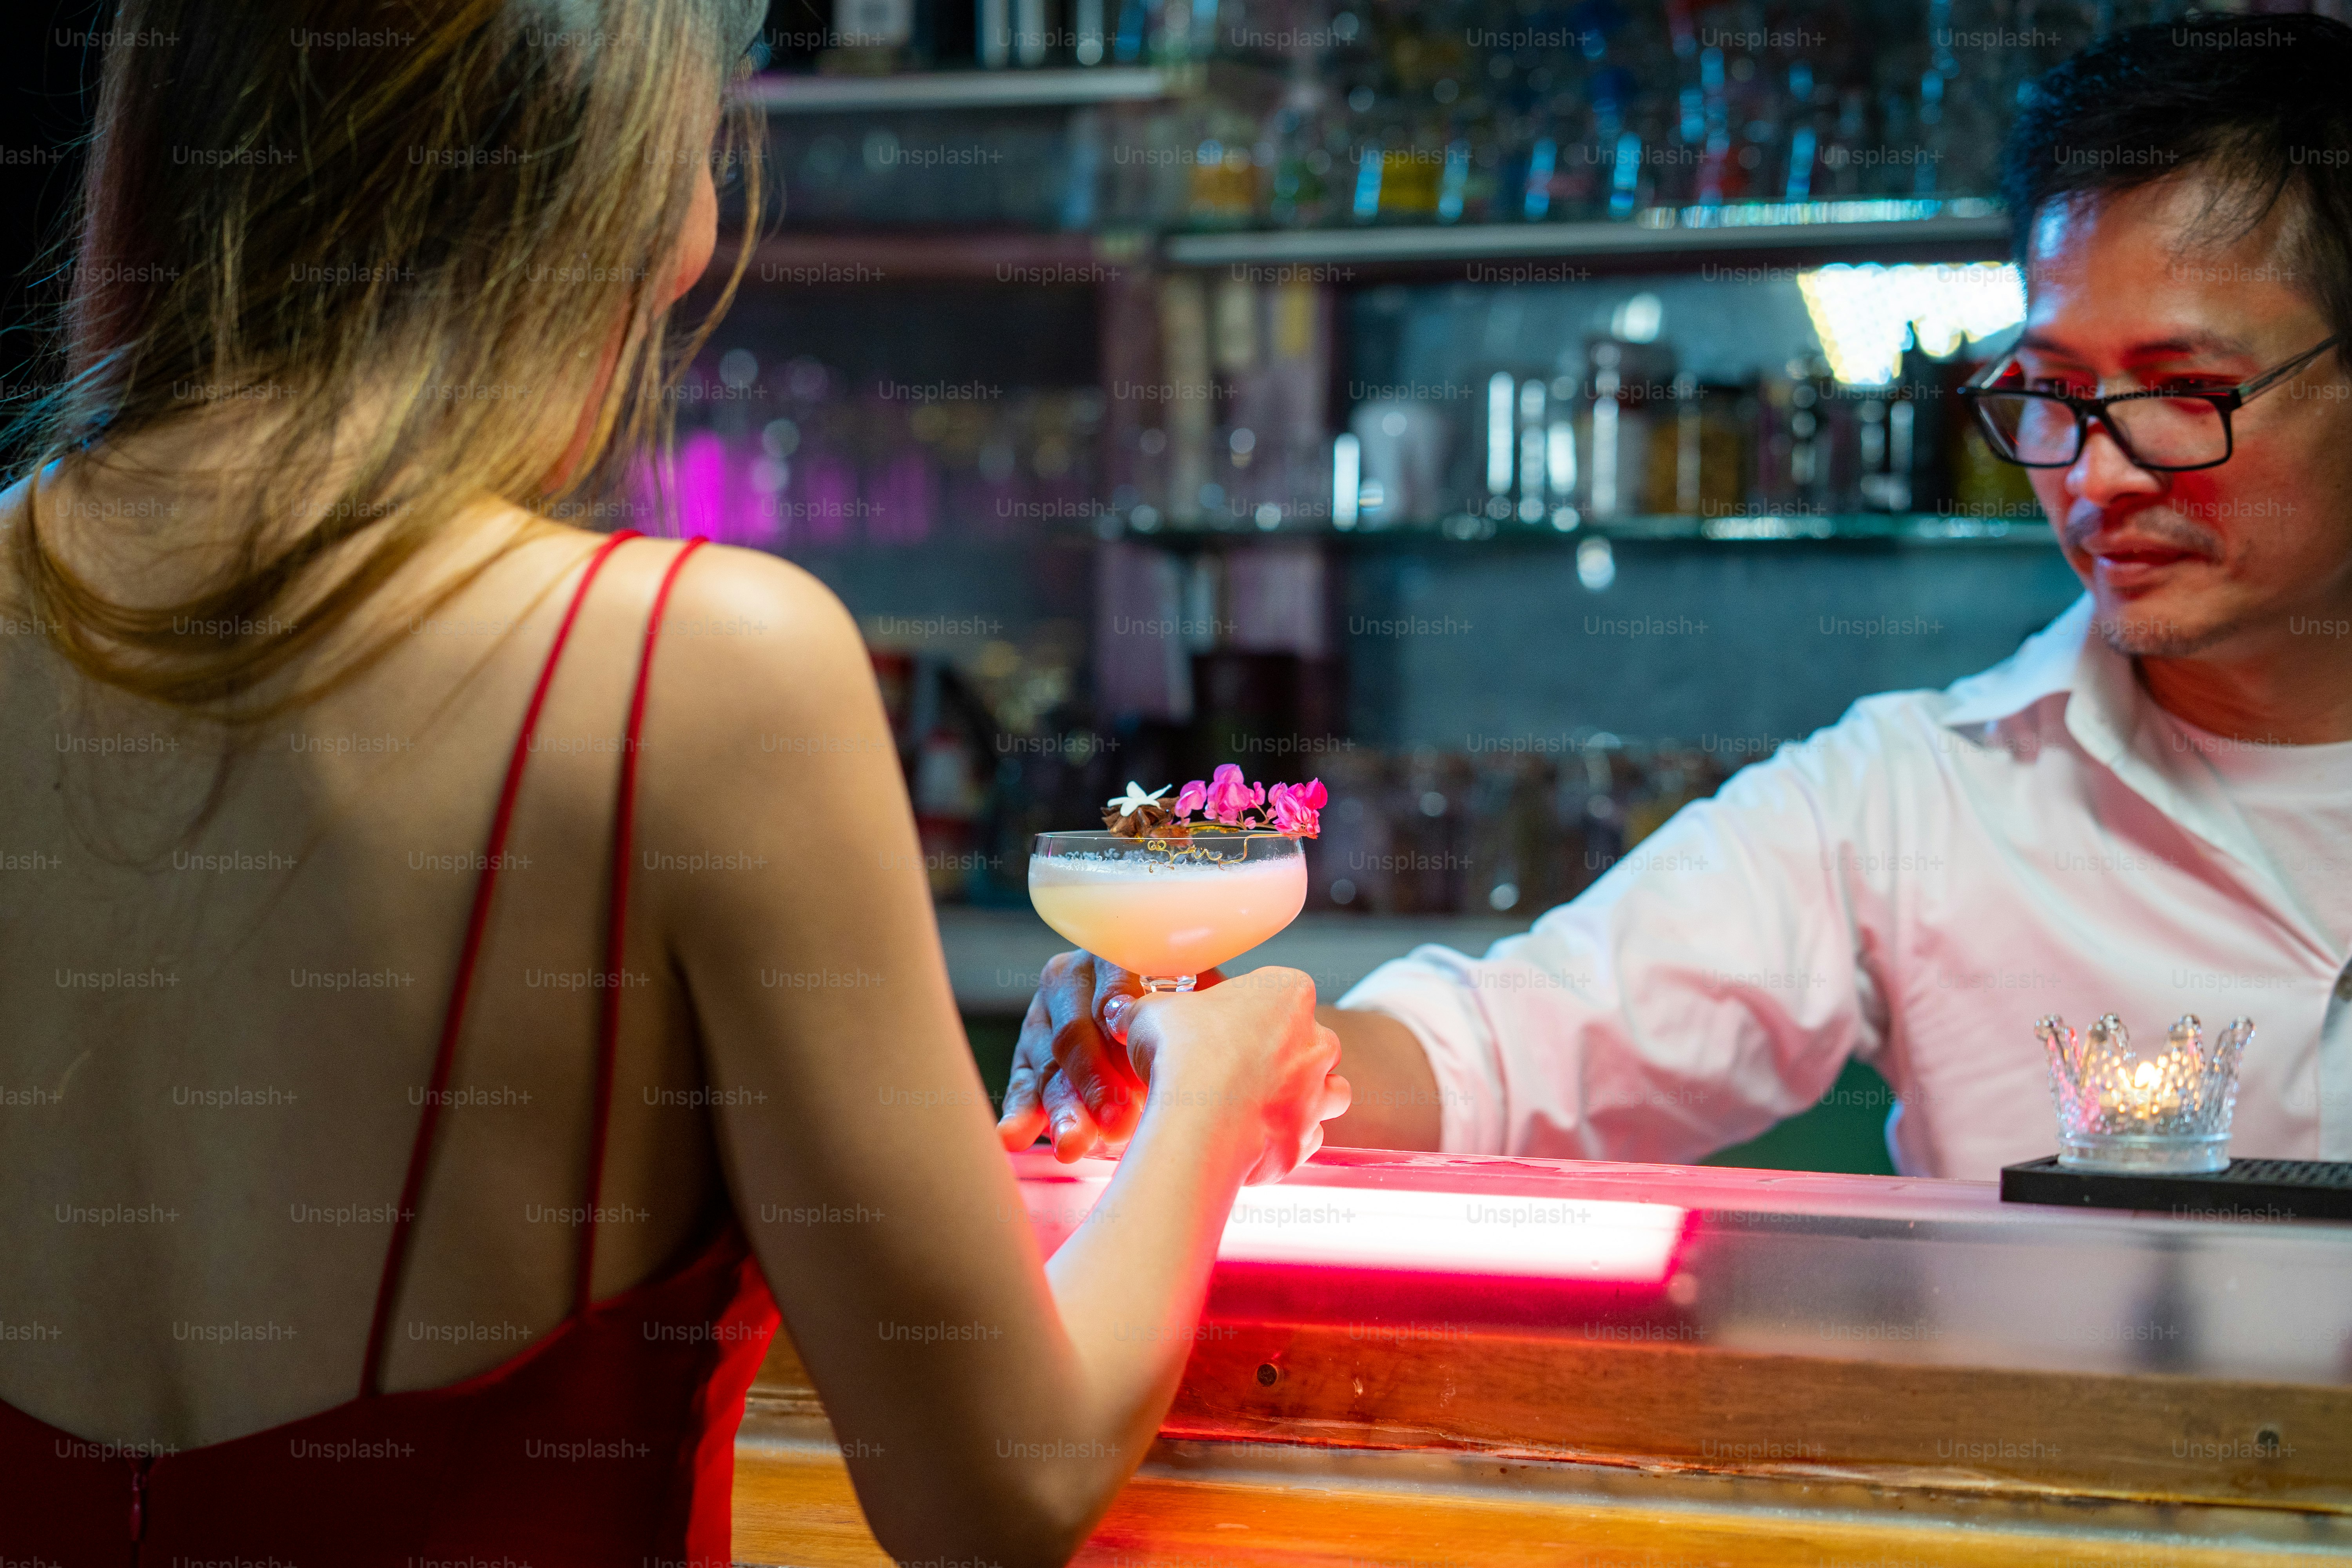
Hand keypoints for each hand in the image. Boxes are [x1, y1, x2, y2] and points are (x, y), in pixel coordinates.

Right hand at [997, 951, 1178, 1160]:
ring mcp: (1042, 1018)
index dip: (1126, 1027)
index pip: (1113, 988)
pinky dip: (1021, 1114)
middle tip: (1118, 1124)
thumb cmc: (1186, 1021)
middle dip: (1096, 1082)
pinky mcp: (1026, 1058)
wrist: (1161, 1037)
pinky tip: (1015, 1135)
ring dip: (1063, 1109)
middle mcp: (1070, 979)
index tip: (1142, 1063)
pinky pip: (1024, 1086)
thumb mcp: (1191, 1006)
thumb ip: (1183, 1015)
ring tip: (1074, 1146)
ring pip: (1049, 1066)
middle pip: (1075, 1032)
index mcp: (1114, 958)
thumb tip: (1187, 1043)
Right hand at [1124, 966, 1352, 1185]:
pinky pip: (1305, 1137)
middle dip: (1285, 1054)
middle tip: (1238, 1069)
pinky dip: (1284, 1138)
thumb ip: (1145, 1011)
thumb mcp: (1149, 1014)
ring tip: (1256, 1105)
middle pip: (1311, 1041)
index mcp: (1287, 992)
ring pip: (1329, 1092)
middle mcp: (1315, 1041)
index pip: (1282, 991)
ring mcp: (1316, 1094)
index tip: (1223, 1026)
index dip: (1251, 1009)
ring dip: (1302, 1097)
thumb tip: (1122, 1013)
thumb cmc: (1181, 1052)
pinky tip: (1250, 1138)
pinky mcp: (1304, 1141)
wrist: (1198, 1122)